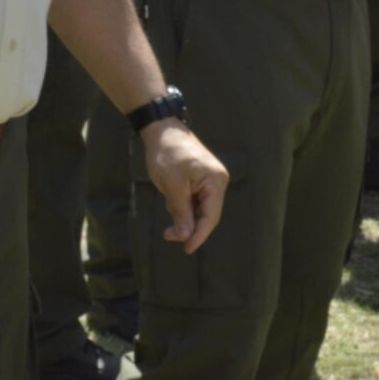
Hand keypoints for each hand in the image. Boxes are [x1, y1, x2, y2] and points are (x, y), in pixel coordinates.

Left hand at [139, 120, 227, 252]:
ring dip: (184, 216)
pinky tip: (171, 200)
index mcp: (215, 182)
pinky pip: (194, 200)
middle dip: (189, 227)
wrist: (161, 130)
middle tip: (168, 235)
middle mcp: (217, 181)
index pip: (210, 217)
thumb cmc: (167, 154)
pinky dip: (183, 206)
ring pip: (199, 209)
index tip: (186, 249)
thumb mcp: (172, 186)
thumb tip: (185, 236)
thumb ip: (181, 212)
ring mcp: (210, 180)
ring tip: (167, 210)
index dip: (199, 235)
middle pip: (206, 215)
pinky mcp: (201, 179)